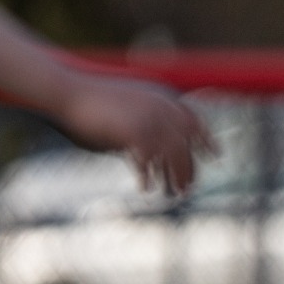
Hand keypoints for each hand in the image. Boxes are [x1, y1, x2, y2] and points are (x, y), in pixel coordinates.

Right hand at [51, 74, 214, 195]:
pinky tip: (146, 188)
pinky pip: (148, 161)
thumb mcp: (127, 106)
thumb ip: (147, 121)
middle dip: (188, 167)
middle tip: (188, 187)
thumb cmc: (92, 99)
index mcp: (162, 97)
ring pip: (173, 155)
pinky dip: (147, 176)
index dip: (205, 139)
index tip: (216, 155)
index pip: (193, 120)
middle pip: (185, 143)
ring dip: (175, 176)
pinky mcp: (134, 131)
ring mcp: (150, 118)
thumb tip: (156, 146)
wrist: (67, 90)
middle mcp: (161, 107)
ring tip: (175, 193)